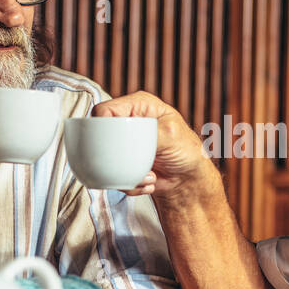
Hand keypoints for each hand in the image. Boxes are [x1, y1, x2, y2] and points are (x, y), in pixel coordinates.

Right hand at [92, 91, 211, 197]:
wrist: (189, 179)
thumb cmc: (188, 151)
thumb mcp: (172, 136)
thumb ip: (149, 132)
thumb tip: (128, 137)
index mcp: (138, 105)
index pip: (106, 109)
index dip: (101, 124)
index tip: (110, 142)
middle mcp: (128, 121)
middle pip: (100, 134)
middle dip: (114, 154)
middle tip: (133, 162)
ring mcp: (123, 143)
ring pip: (104, 158)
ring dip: (124, 172)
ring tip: (149, 175)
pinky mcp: (121, 162)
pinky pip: (112, 175)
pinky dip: (129, 183)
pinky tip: (149, 182)